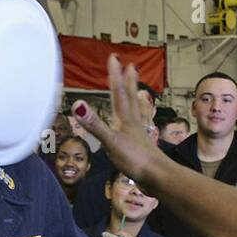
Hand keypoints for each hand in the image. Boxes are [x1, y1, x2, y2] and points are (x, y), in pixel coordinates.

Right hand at [73, 57, 161, 185]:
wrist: (158, 178)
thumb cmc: (136, 160)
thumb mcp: (111, 143)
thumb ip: (94, 125)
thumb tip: (78, 106)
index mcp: (125, 121)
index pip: (118, 93)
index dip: (115, 75)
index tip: (114, 58)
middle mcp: (133, 125)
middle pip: (130, 99)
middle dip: (128, 82)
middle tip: (130, 66)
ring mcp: (138, 136)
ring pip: (135, 113)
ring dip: (134, 100)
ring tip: (136, 91)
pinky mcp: (141, 149)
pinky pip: (136, 130)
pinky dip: (134, 123)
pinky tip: (133, 128)